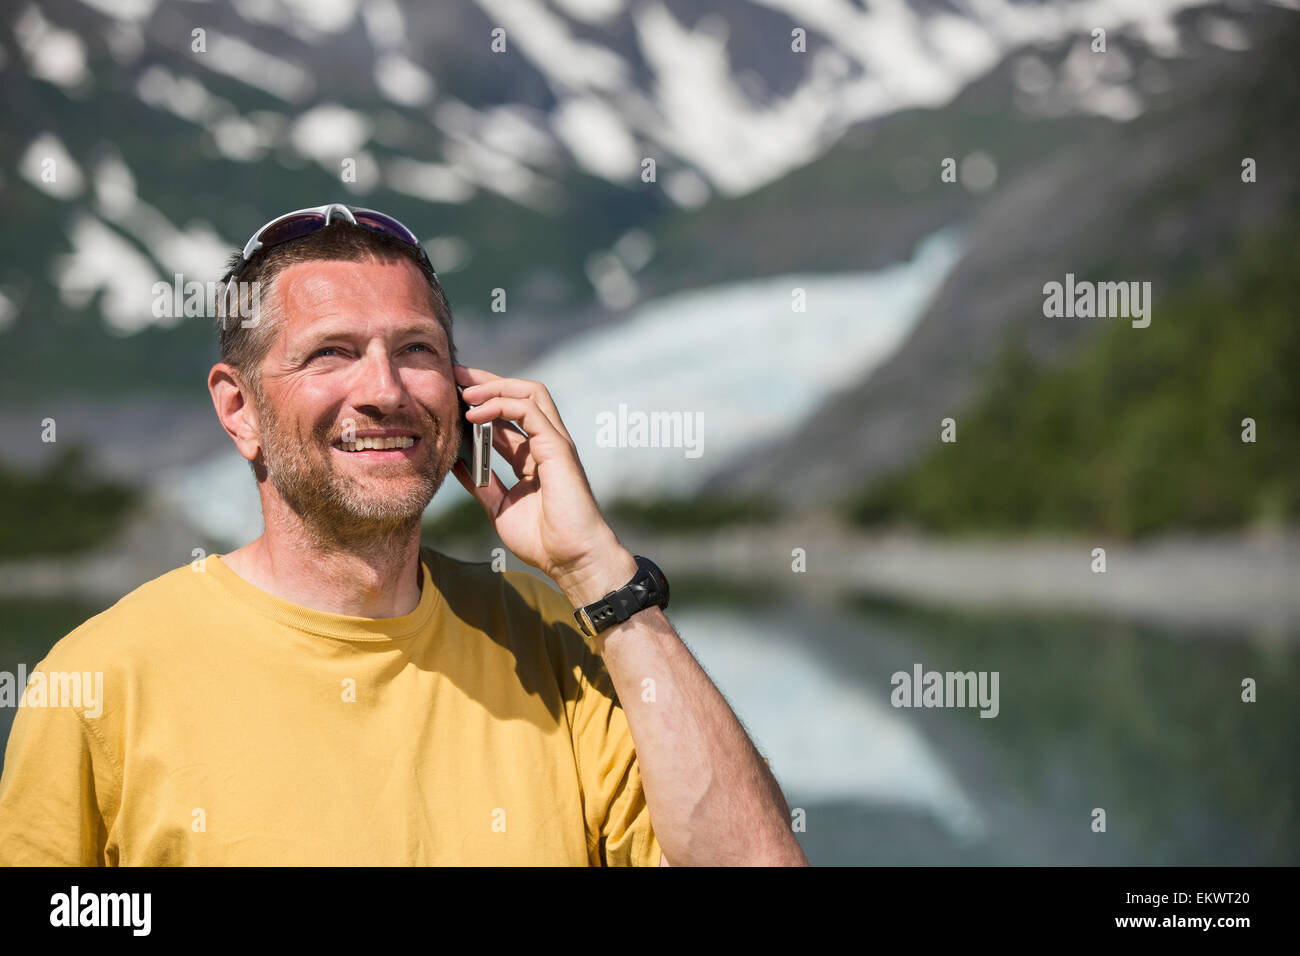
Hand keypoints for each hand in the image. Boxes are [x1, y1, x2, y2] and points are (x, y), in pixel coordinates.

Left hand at [450, 365, 634, 604]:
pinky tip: (476, 414)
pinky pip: (530, 411)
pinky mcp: (558, 447)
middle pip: (521, 394)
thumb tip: (455, 463)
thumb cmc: (544, 540)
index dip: (484, 399)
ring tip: (464, 394)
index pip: (509, 414)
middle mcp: (546, 443)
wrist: (570, 559)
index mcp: (534, 456)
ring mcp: (555, 443)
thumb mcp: (499, 506)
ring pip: (529, 393)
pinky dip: (501, 405)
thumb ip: (481, 483)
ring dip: (494, 387)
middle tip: (455, 376)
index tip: (454, 392)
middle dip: (487, 381)